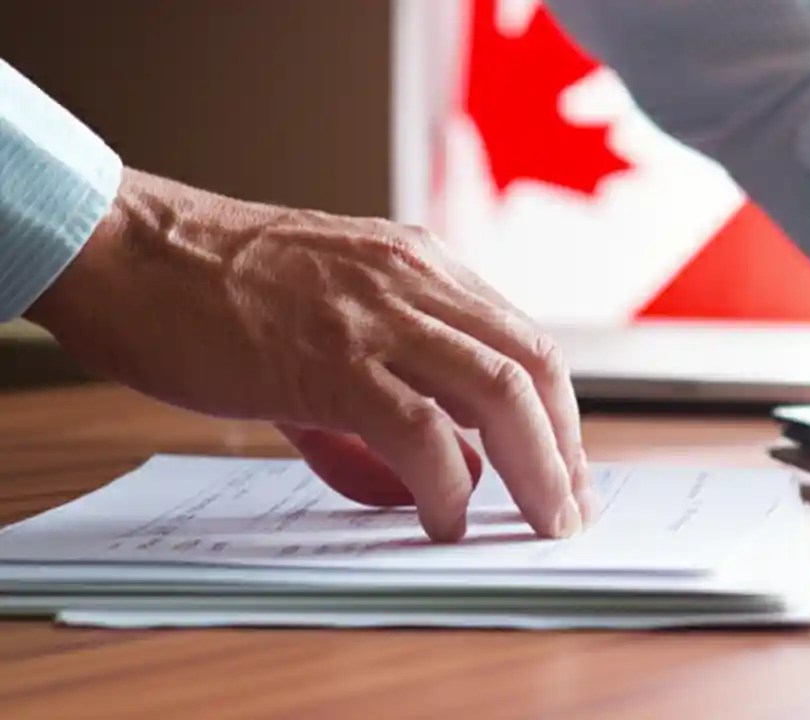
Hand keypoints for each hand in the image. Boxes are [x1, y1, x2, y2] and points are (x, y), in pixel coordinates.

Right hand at [24, 168, 594, 540]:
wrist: (127, 251)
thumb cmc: (213, 290)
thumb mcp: (324, 326)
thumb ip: (375, 409)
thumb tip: (418, 484)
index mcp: (420, 267)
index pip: (524, 342)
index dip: (559, 414)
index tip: (566, 469)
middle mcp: (416, 281)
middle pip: (534, 368)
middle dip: (566, 449)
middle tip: (568, 511)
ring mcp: (376, 315)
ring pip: (499, 393)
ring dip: (536, 470)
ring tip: (539, 523)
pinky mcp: (329, 359)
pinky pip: (419, 429)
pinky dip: (448, 483)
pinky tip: (444, 517)